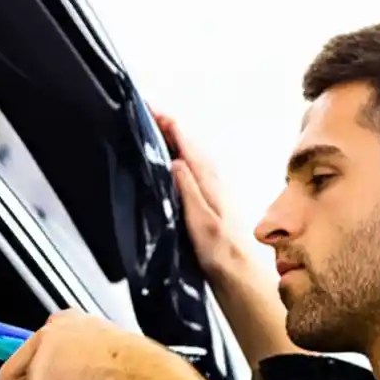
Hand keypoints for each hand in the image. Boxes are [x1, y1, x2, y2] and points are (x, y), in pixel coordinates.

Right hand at [151, 110, 247, 278]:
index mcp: (208, 175)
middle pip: (186, 138)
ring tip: (148, 128)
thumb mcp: (201, 220)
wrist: (240, 272)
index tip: (145, 107)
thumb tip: (174, 160)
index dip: (165, 119)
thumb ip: (188, 189)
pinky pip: (190, 163)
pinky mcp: (210, 193)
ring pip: (188, 150)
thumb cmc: (220, 250)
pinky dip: (176, 153)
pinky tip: (166, 158)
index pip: (185, 137)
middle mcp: (212, 173)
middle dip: (164, 123)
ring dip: (170, 137)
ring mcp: (212, 182)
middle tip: (140, 113)